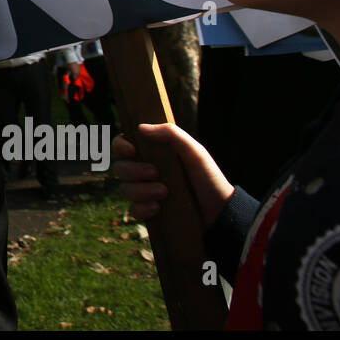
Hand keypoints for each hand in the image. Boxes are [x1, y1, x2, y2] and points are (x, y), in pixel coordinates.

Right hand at [112, 123, 233, 226]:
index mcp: (152, 152)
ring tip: (164, 193)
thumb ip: (171, 134)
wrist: (220, 210)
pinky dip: (142, 209)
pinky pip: (133, 210)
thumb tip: (140, 128)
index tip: (131, 150)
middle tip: (155, 173)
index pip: (121, 145)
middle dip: (133, 171)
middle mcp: (144, 170)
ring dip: (141, 191)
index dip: (120, 146)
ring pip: (124, 189)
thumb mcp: (194, 151)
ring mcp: (145, 191)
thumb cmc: (208, 177)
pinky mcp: (149, 211)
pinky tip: (158, 208)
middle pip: (119, 167)